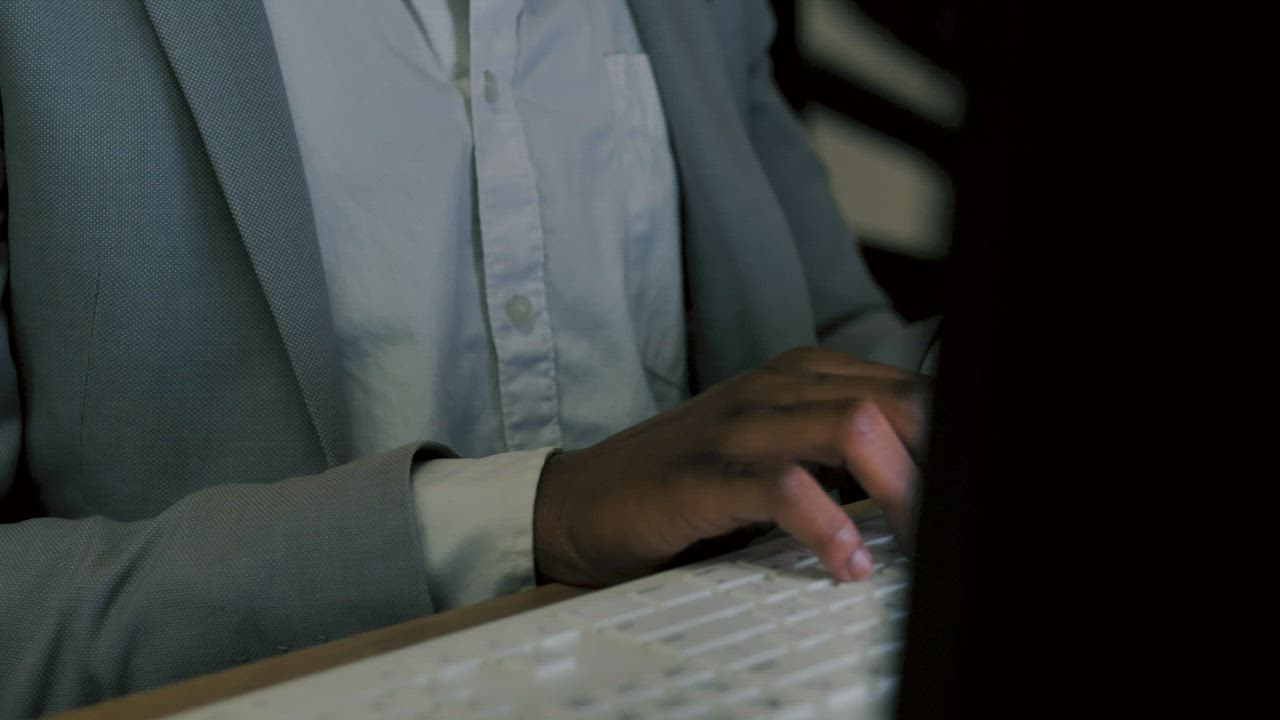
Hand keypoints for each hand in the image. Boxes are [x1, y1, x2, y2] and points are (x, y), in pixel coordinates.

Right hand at [533, 346, 928, 587]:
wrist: (581, 502)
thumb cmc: (682, 483)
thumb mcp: (773, 454)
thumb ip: (838, 459)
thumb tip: (916, 493)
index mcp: (800, 376)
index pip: (907, 391)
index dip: (945, 443)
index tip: (959, 497)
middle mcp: (776, 387)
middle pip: (896, 401)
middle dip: (935, 463)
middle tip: (943, 525)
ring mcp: (740, 425)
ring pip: (853, 429)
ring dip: (902, 492)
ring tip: (912, 543)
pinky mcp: (706, 472)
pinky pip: (787, 487)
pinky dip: (830, 528)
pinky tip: (846, 563)